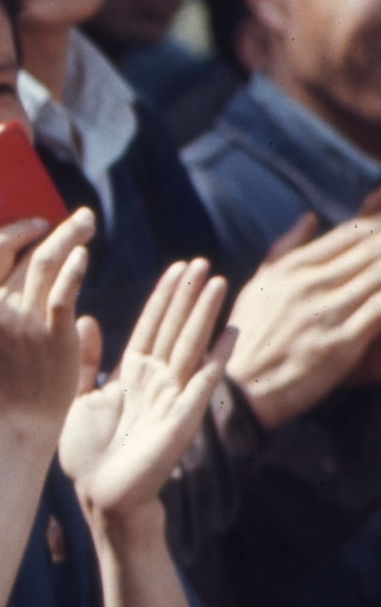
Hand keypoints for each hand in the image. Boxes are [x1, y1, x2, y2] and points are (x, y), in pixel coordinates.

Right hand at [0, 210, 92, 425]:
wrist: (22, 415)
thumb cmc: (11, 371)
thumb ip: (2, 295)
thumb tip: (29, 258)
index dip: (15, 230)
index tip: (40, 224)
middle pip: (25, 252)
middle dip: (56, 229)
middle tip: (82, 217)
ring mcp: (24, 320)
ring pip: (46, 263)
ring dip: (70, 237)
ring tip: (88, 225)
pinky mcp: (53, 335)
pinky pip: (65, 290)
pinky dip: (75, 267)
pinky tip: (84, 255)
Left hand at [59, 259, 233, 524]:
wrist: (99, 493)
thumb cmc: (87, 451)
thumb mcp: (79, 394)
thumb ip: (86, 359)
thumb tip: (86, 318)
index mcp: (131, 374)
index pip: (152, 326)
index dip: (164, 297)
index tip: (176, 268)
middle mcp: (156, 381)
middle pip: (175, 328)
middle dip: (187, 296)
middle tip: (200, 261)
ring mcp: (172, 397)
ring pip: (190, 346)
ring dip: (204, 315)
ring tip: (217, 282)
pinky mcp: (182, 417)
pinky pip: (202, 381)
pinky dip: (217, 357)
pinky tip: (230, 333)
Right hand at [224, 205, 380, 428]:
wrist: (240, 389)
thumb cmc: (247, 337)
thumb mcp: (257, 286)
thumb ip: (284, 250)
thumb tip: (311, 217)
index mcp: (290, 269)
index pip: (349, 233)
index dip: (378, 226)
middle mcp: (309, 285)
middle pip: (371, 249)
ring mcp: (326, 313)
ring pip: (377, 276)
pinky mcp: (342, 342)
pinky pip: (379, 310)